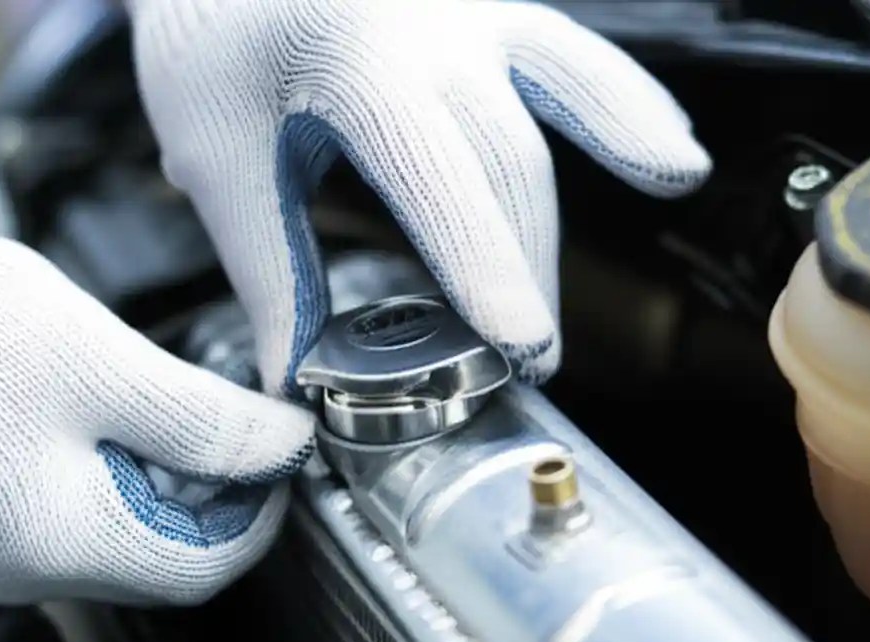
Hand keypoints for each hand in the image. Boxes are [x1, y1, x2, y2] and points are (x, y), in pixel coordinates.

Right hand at [0, 181, 313, 604]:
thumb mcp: (107, 369)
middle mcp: (21, 567)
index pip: (203, 569)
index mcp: (61, 547)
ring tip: (173, 399)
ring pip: (116, 527)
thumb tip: (284, 446)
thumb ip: (206, 421)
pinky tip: (110, 405)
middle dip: (214, 491)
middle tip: (236, 418)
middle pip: (160, 554)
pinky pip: (65, 505)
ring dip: (163, 474)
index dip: (261, 513)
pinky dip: (109, 466)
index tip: (280, 453)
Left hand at [128, 0, 709, 391]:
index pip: (437, 173)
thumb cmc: (204, 43)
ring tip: (634, 226)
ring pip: (566, 90)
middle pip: (510, 156)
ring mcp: (468, 5)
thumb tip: (296, 376)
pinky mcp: (486, 6)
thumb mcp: (218, 159)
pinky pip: (573, 55)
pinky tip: (664, 148)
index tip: (517, 344)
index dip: (483, 264)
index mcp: (352, 55)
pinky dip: (621, 103)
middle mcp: (429, 21)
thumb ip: (269, 271)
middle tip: (529, 357)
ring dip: (601, 167)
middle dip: (526, 263)